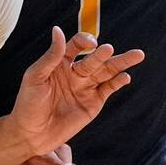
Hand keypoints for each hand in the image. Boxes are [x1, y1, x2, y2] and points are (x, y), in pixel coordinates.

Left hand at [9, 26, 143, 156]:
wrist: (30, 134)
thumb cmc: (28, 103)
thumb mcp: (35, 76)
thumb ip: (50, 56)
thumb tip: (58, 30)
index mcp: (60, 62)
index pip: (76, 45)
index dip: (84, 41)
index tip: (89, 44)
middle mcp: (76, 72)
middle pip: (96, 58)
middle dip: (104, 54)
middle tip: (110, 50)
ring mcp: (86, 88)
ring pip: (107, 72)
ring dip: (121, 64)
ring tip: (138, 55)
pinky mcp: (93, 104)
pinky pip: (108, 90)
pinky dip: (118, 82)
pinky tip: (126, 77)